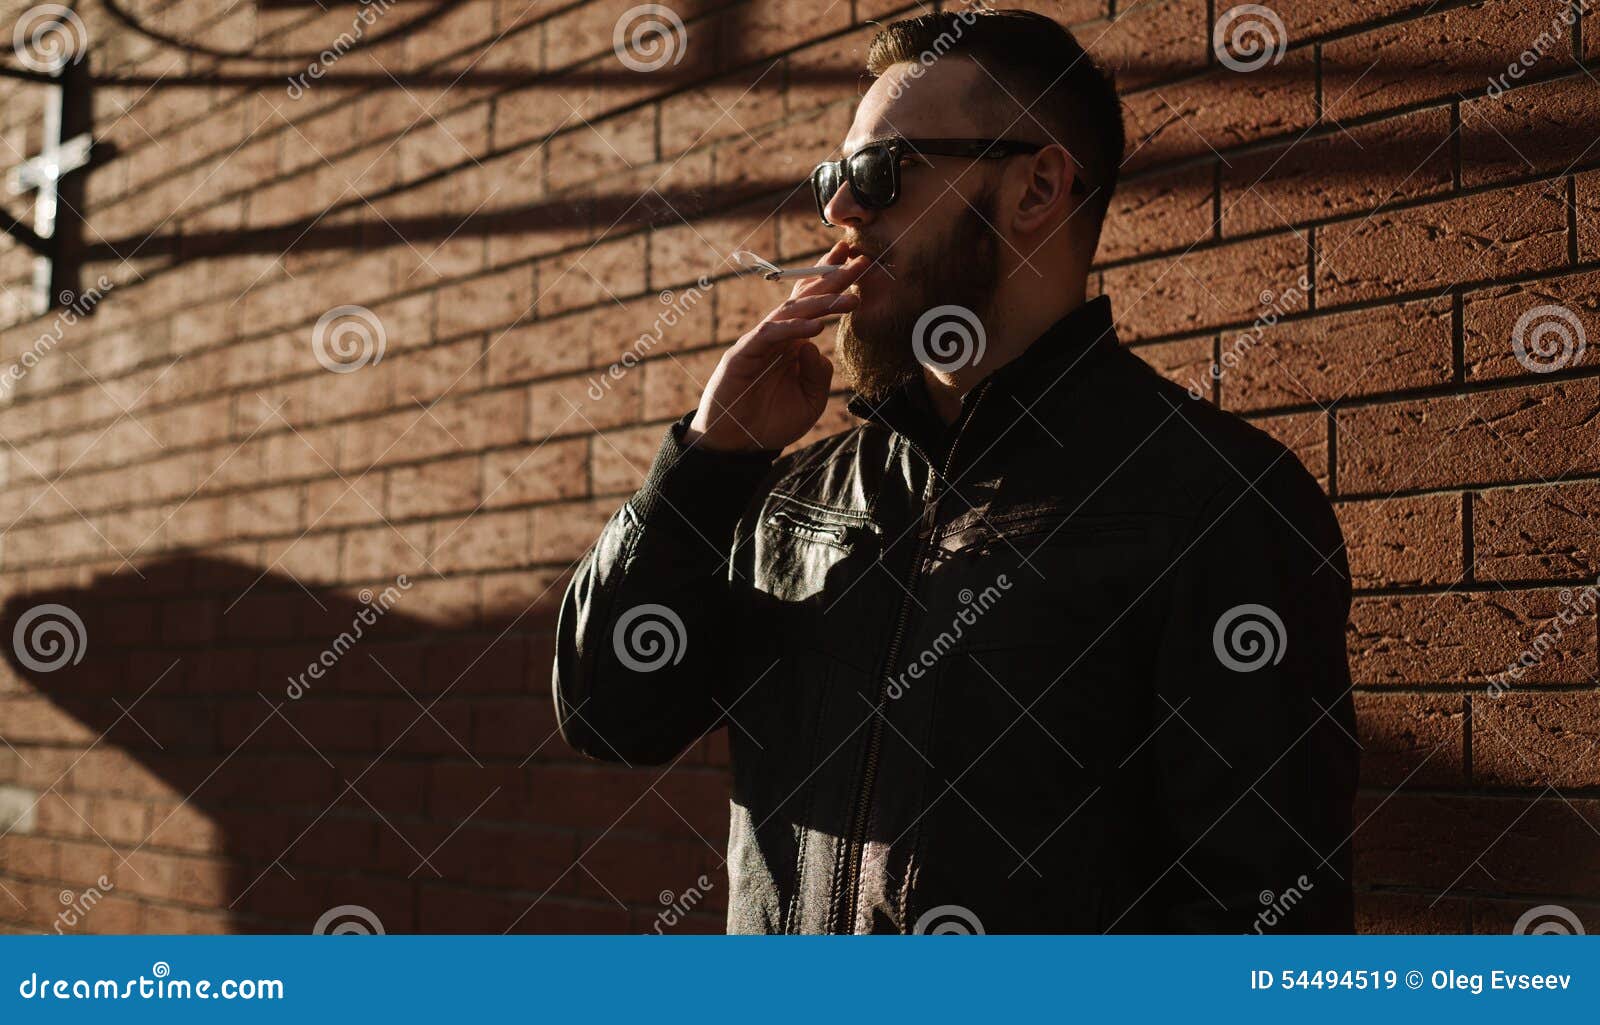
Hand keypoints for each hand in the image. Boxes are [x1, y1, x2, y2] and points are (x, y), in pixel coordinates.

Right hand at [684, 242, 869, 451]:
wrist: (736, 445)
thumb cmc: (770, 422)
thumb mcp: (809, 400)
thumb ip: (819, 374)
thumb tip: (819, 347)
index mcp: (793, 342)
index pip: (813, 304)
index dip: (833, 280)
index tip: (856, 260)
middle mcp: (777, 336)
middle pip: (806, 298)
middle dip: (833, 278)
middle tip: (860, 259)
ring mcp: (759, 342)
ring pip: (791, 313)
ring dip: (821, 302)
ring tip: (850, 295)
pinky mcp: (743, 355)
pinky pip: (770, 335)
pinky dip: (793, 329)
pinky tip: (816, 326)